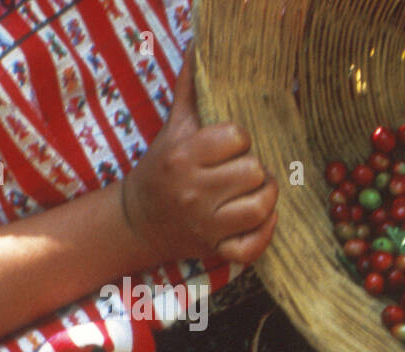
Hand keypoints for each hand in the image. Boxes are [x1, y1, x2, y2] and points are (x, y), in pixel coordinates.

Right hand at [121, 48, 277, 264]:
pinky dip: (264, 234)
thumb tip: (200, 48)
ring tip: (257, 192)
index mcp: (183, 155)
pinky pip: (253, 247)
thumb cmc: (162, 169)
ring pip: (261, 208)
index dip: (242, 140)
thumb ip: (190, 90)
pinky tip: (261, 219)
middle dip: (256, 169)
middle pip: (254, 171)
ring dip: (267, 199)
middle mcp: (193, 191)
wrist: (136, 220)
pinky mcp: (214, 250)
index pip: (237, 137)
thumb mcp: (172, 129)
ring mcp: (205, 224)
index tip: (233, 146)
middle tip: (246, 172)